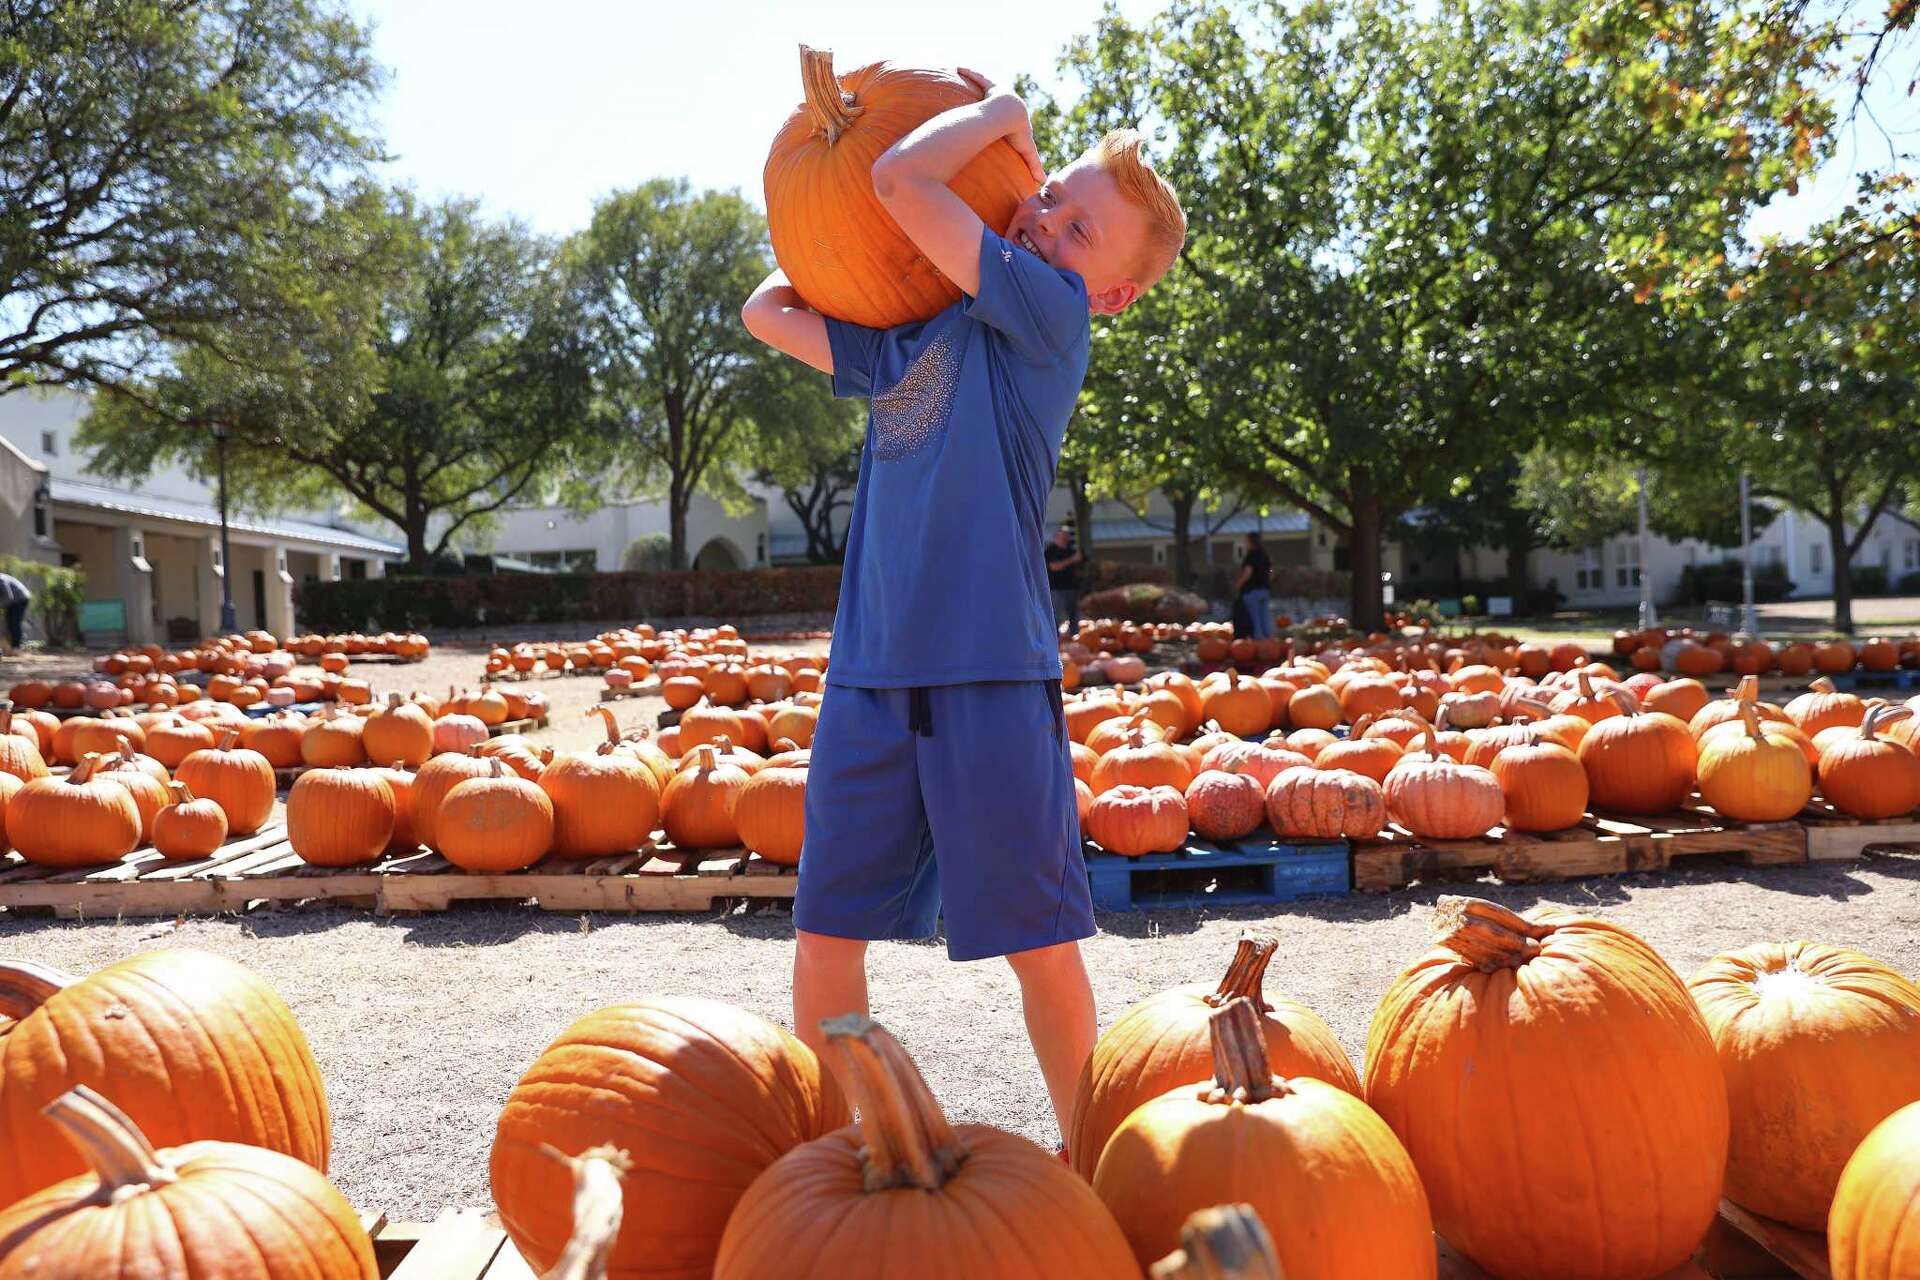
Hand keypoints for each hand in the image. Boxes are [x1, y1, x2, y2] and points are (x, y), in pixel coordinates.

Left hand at [957, 67, 1046, 184]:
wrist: (1010, 116)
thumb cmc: (1017, 134)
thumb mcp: (1026, 150)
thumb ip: (1032, 165)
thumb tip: (1043, 183)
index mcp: (1017, 113)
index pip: (1015, 116)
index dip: (1011, 116)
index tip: (1006, 117)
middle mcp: (1010, 100)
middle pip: (1001, 98)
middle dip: (995, 94)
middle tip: (988, 95)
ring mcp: (1001, 92)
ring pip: (989, 85)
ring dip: (981, 80)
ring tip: (968, 77)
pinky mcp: (991, 87)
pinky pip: (979, 78)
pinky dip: (971, 73)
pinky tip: (959, 68)